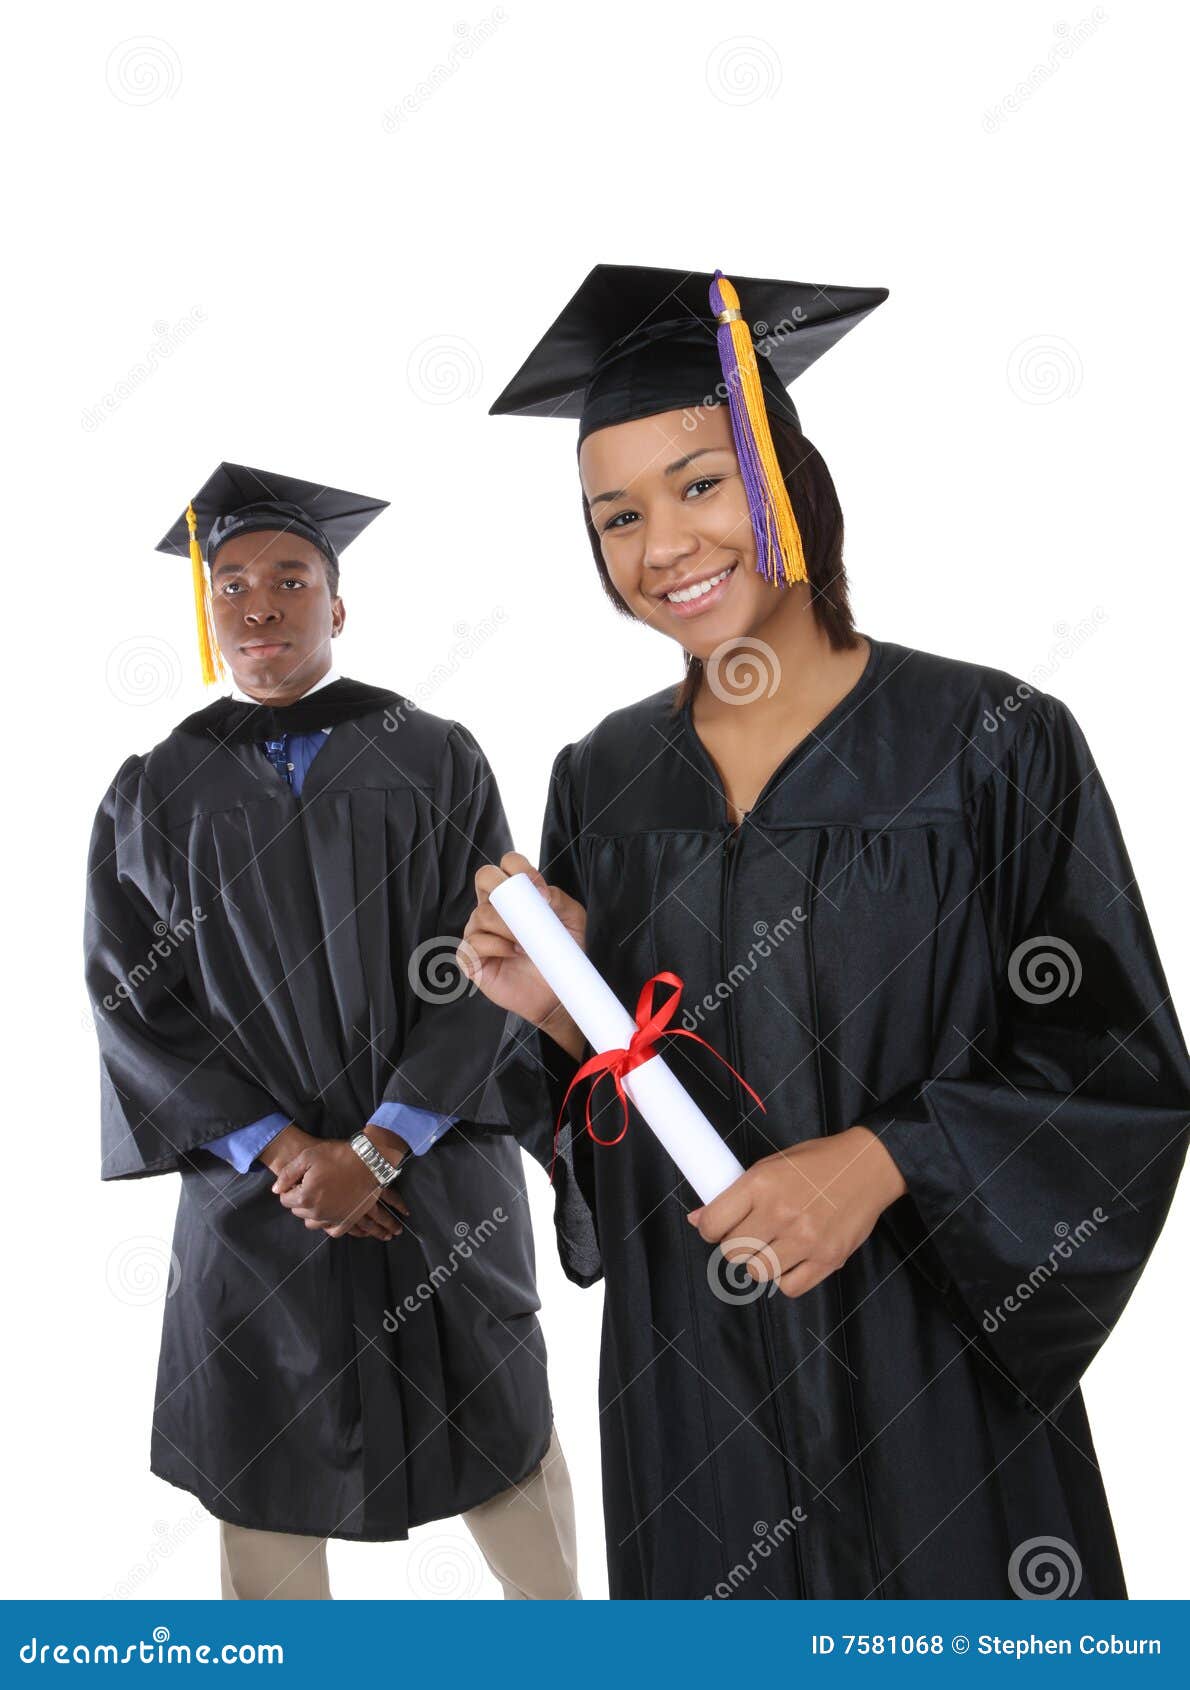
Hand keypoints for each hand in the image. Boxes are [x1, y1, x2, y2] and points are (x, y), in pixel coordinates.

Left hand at [271, 1140, 409, 1238]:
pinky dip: (328, 1224)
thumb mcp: (308, 1156)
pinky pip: (332, 1231)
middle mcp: (317, 1213)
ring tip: (322, 1196)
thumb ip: (288, 1174)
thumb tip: (276, 1190)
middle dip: (301, 1198)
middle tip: (313, 1184)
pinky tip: (331, 1212)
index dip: (291, 1187)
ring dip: (313, 1211)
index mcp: (305, 1197)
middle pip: (298, 1211)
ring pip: (312, 1222)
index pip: (285, 1199)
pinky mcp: (347, 1221)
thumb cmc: (338, 1156)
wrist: (370, 1162)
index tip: (302, 1178)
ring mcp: (333, 1219)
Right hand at [461, 851, 586, 1058]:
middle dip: (503, 887)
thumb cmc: (562, 955)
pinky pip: (473, 944)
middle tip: (525, 911)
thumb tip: (538, 892)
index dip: (520, 868)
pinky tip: (512, 954)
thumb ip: (557, 898)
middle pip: (484, 877)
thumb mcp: (571, 919)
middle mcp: (493, 909)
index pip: (507, 865)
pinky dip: (494, 946)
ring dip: (507, 927)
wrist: (559, 994)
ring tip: (526, 944)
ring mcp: (479, 932)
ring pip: (481, 914)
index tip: (541, 892)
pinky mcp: (473, 959)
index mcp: (515, 895)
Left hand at [687, 1126, 906, 1298]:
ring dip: (760, 1263)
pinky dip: (786, 1278)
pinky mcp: (828, 1259)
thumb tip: (698, 1219)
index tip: (716, 1229)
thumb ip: (735, 1193)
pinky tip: (792, 1258)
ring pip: (758, 1273)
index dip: (709, 1229)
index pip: (714, 1223)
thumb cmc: (818, 1162)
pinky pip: (790, 1287)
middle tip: (748, 1235)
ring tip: (773, 1246)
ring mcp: (806, 1239)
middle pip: (733, 1252)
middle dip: (734, 1246)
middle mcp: (781, 1213)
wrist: (869, 1166)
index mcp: (761, 1184)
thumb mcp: (771, 1164)